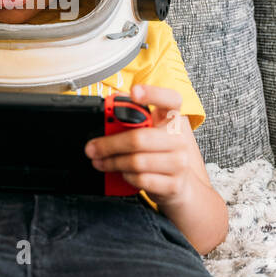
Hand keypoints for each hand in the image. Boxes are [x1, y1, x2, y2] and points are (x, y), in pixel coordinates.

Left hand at [84, 83, 204, 208]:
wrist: (182, 184)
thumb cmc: (161, 153)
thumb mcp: (152, 132)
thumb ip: (133, 122)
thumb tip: (107, 117)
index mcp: (173, 118)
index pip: (170, 99)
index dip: (152, 93)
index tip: (134, 91)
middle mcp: (179, 138)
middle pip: (139, 138)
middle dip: (109, 145)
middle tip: (93, 148)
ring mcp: (179, 162)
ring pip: (136, 162)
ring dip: (112, 163)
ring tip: (101, 162)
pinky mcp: (174, 184)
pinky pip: (141, 179)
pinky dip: (126, 177)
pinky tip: (122, 173)